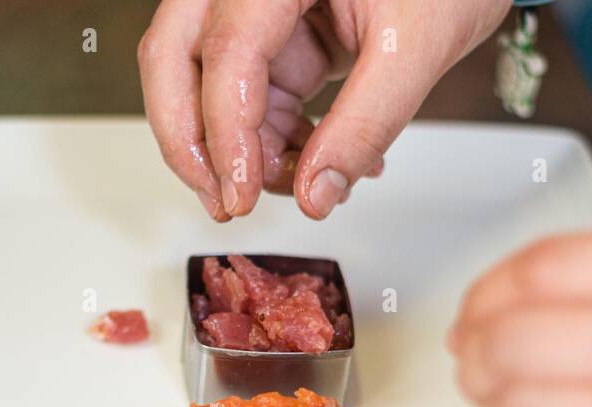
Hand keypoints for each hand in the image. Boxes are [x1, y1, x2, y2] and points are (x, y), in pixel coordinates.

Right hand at [137, 0, 510, 220]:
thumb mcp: (417, 47)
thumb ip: (365, 125)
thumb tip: (315, 195)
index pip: (226, 54)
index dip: (227, 136)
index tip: (240, 197)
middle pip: (174, 59)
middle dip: (193, 143)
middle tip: (225, 202)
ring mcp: (254, 9)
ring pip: (203, 87)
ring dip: (239, 152)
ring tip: (302, 184)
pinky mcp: (273, 38)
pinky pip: (248, 99)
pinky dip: (270, 143)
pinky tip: (316, 163)